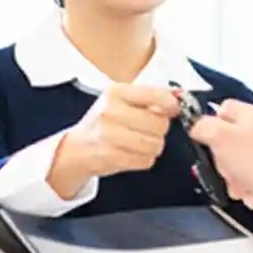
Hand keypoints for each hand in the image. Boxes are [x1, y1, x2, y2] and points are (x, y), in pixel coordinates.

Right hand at [48, 83, 179, 198]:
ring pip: (155, 144)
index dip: (171, 104)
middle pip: (159, 123)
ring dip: (153, 146)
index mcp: (115, 92)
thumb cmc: (103, 122)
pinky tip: (132, 153)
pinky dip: (144, 159)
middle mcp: (111, 111)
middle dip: (159, 129)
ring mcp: (110, 135)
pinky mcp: (112, 156)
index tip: (173, 108)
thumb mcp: (120, 101)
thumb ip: (148, 98)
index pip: (155, 95)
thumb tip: (177, 99)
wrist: (76, 148)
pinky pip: (146, 160)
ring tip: (139, 142)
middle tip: (148, 129)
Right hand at [187, 101, 252, 230]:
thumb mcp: (221, 136)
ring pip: (228, 165)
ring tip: (241, 179)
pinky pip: (239, 182)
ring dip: (229, 177)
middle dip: (219, 157)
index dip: (209, 122)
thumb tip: (195, 127)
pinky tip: (250, 189)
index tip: (203, 136)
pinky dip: (241, 188)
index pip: (222, 108)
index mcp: (251, 115)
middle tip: (227, 162)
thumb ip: (203, 126)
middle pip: (222, 141)